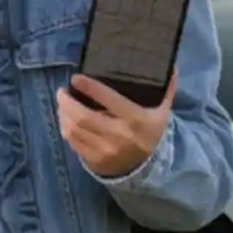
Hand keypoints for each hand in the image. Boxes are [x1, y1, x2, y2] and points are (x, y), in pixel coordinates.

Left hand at [56, 71, 176, 177]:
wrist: (146, 167)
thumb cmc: (149, 131)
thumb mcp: (162, 111)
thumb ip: (165, 88)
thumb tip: (170, 65)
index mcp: (135, 119)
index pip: (108, 99)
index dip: (89, 87)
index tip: (76, 78)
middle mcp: (118, 135)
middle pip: (83, 116)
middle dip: (67, 101)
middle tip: (62, 91)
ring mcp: (105, 150)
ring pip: (74, 129)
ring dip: (63, 113)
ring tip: (62, 102)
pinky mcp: (94, 161)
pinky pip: (72, 142)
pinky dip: (65, 128)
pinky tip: (65, 118)